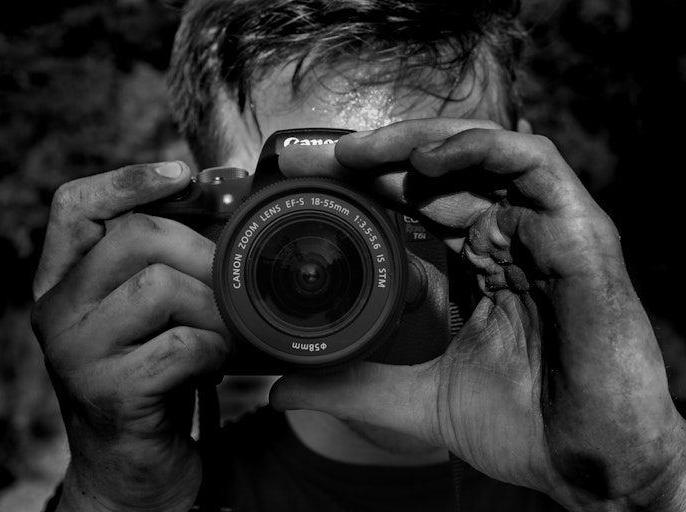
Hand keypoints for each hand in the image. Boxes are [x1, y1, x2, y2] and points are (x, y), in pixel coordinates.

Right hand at [31, 162, 229, 511]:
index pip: (73, 205)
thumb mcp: (154, 308)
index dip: (129, 180)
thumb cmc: (153, 374)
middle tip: (231, 278)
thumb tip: (229, 192)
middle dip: (202, 250)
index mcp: (63, 279)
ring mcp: (76, 353)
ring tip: (226, 330)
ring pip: (161, 287)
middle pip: (134, 236)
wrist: (133, 466)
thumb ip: (174, 253)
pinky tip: (216, 365)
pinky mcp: (110, 393)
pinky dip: (217, 351)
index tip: (184, 175)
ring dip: (215, 307)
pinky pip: (184, 345)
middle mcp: (56, 310)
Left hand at [271, 119, 685, 510]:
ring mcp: (546, 231)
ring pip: (486, 152)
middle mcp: (512, 238)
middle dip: (380, 156)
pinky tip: (427, 160)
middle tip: (319, 158)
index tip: (309, 183)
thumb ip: (356, 385)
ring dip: (420, 142)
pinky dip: (481, 150)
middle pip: (445, 172)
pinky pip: (535, 166)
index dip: (368, 186)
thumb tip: (283, 389)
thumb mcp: (418, 397)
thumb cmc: (524, 427)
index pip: (421, 204)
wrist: (591, 468)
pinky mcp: (580, 234)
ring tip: (359, 154)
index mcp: (481, 264)